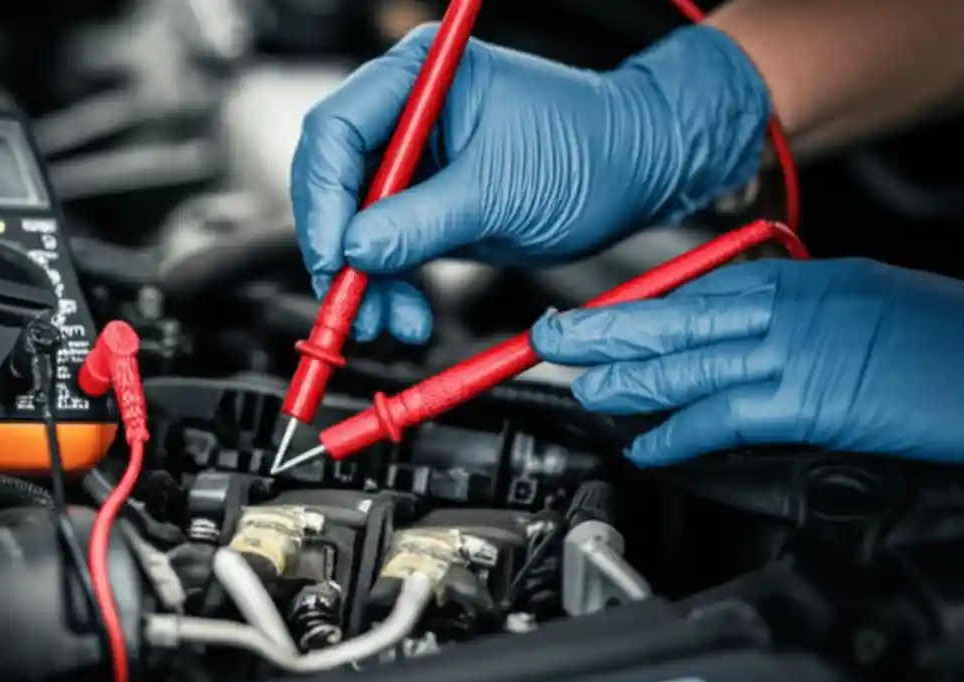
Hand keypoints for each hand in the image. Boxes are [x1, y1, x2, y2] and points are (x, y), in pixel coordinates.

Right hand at [292, 24, 770, 342]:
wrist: (640, 172)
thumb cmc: (591, 150)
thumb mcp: (500, 192)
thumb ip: (421, 222)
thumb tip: (355, 252)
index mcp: (420, 75)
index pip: (335, 131)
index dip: (323, 200)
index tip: (334, 257)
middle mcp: (407, 111)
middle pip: (333, 181)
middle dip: (339, 249)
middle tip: (348, 302)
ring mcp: (414, 159)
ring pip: (355, 224)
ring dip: (365, 281)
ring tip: (391, 324)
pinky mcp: (426, 202)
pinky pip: (387, 247)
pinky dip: (390, 286)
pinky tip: (406, 316)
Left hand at [531, 258, 963, 469]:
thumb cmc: (961, 342)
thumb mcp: (871, 304)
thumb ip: (806, 316)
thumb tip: (759, 337)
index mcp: (803, 281)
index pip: (701, 292)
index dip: (643, 308)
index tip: (603, 317)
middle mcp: (791, 306)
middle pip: (676, 316)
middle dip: (607, 328)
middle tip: (552, 336)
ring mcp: (798, 351)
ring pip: (688, 363)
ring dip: (628, 379)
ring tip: (583, 388)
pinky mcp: (813, 400)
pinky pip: (726, 415)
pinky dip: (679, 431)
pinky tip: (648, 443)